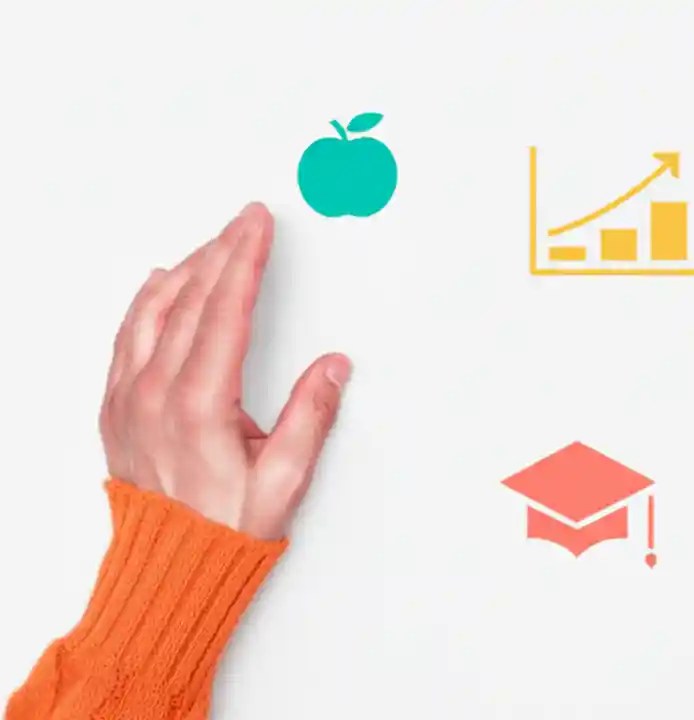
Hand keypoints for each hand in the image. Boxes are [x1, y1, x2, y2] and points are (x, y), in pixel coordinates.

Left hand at [99, 202, 350, 538]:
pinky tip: (160, 284)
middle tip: (245, 220)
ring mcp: (127, 399)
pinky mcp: (115, 408)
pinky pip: (126, 335)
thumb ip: (310, 417)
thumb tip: (332, 367)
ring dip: (185, 270)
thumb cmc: (226, 529)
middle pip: (188, 299)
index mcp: (196, 404)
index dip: (244, 260)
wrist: (170, 569)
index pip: (224, 310)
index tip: (257, 225)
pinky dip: (147, 300)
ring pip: (151, 311)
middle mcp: (153, 394)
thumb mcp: (284, 480)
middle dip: (220, 251)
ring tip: (214, 244)